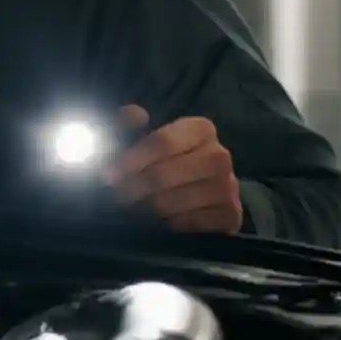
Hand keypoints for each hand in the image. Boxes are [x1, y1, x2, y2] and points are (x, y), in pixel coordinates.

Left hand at [105, 106, 241, 233]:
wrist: (203, 194)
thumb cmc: (167, 162)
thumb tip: (136, 114)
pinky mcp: (232, 215)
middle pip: (165, 174)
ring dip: (147, 208)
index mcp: (200, 129)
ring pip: (175, 201)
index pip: (163, 142)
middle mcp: (220, 155)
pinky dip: (170, 224)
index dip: (132, 158)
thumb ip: (130, 124)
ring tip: (133, 209)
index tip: (108, 174)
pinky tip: (159, 222)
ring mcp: (229, 186)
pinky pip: (192, 223)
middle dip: (134, 187)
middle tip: (116, 196)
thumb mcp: (146, 139)